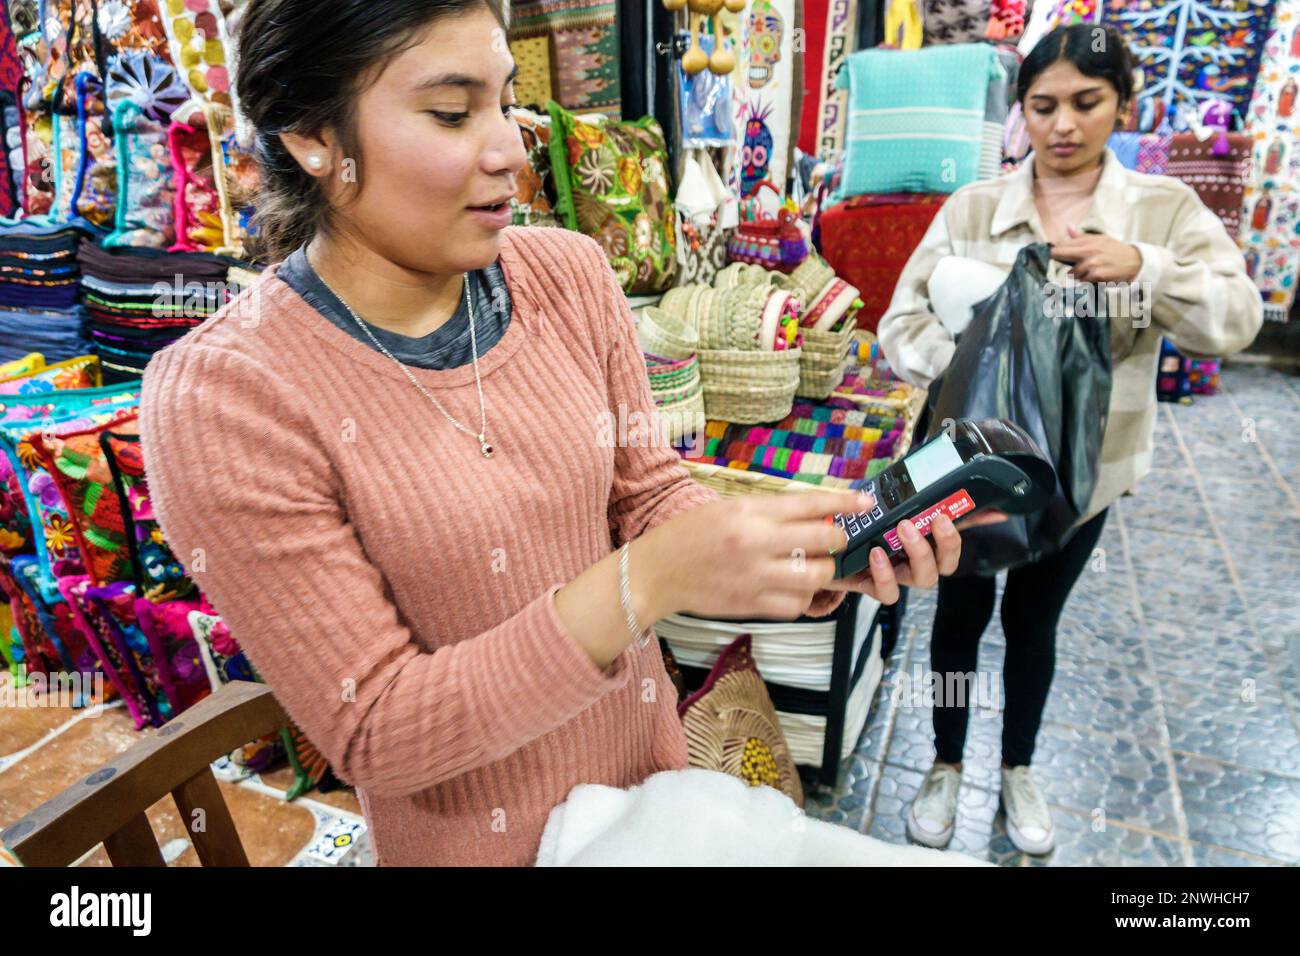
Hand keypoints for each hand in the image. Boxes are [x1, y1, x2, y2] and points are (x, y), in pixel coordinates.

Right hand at [639, 489, 970, 618]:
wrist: (655, 573)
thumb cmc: (691, 535)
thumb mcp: (729, 508)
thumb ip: (770, 512)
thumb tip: (814, 514)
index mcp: (751, 512)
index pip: (811, 504)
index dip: (845, 503)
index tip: (866, 503)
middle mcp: (756, 543)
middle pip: (823, 541)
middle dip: (838, 541)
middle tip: (836, 540)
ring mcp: (755, 578)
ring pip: (816, 577)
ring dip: (823, 572)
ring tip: (814, 566)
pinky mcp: (751, 605)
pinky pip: (796, 606)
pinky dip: (802, 598)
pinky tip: (792, 588)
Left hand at [820, 508, 1006, 602]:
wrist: (810, 547)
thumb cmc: (846, 523)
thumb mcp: (871, 501)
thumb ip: (898, 490)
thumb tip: (925, 468)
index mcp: (917, 537)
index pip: (954, 529)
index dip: (979, 522)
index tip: (997, 510)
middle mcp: (911, 560)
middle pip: (947, 563)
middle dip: (949, 541)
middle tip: (936, 519)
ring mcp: (895, 576)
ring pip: (924, 578)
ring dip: (919, 553)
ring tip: (903, 530)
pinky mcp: (871, 587)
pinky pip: (889, 593)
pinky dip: (886, 574)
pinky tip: (876, 554)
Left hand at [1050, 226, 1142, 282]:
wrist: (1134, 262)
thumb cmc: (1115, 250)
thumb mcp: (1101, 239)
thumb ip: (1082, 237)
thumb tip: (1068, 227)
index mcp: (1088, 241)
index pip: (1061, 245)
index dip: (1056, 251)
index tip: (1056, 254)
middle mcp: (1088, 251)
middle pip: (1059, 255)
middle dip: (1060, 260)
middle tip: (1067, 263)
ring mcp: (1092, 264)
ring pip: (1071, 273)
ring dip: (1077, 274)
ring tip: (1090, 270)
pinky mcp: (1096, 276)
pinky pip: (1082, 281)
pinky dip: (1087, 281)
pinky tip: (1096, 277)